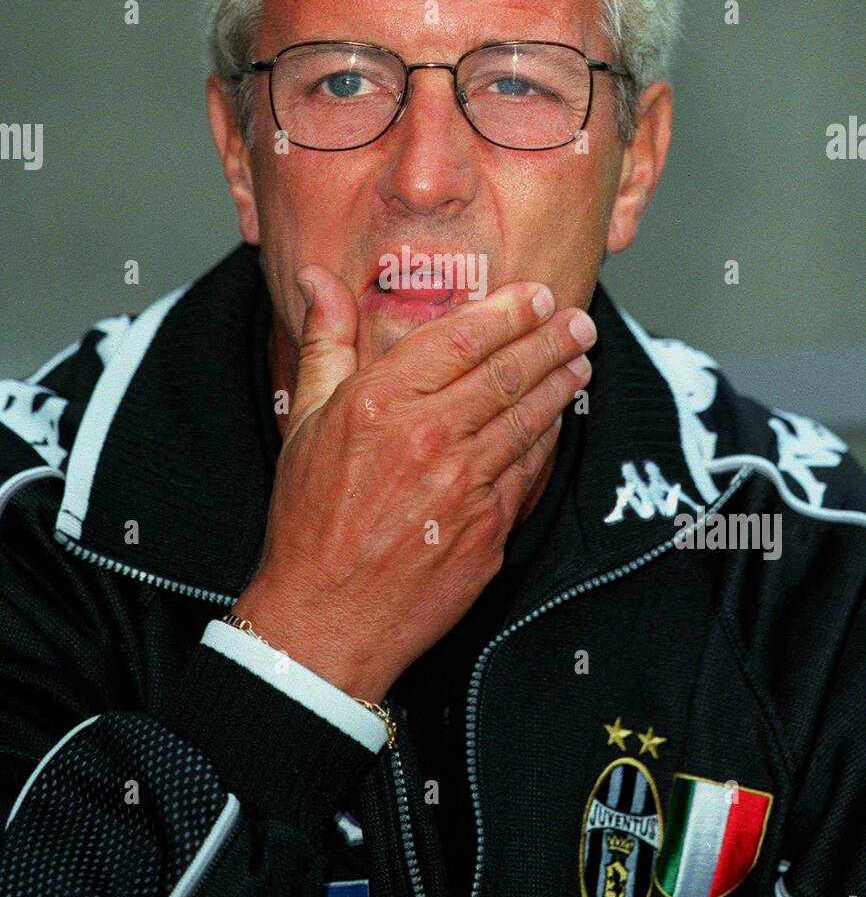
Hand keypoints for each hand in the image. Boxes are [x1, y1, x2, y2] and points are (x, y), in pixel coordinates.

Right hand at [232, 268, 594, 701]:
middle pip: (507, 374)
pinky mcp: (488, 529)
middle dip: (552, 341)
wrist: (325, 618)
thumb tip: (317, 278)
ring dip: (560, 385)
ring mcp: (463, 487)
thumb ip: (323, 342)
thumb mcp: (302, 420)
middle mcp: (427, 439)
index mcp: (379, 404)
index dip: (509, 312)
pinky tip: (557, 421)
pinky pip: (529, 470)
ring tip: (580, 361)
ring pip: (528, 420)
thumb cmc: (309, 519)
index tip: (539, 295)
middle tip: (579, 322)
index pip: (462, 339)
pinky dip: (548, 439)